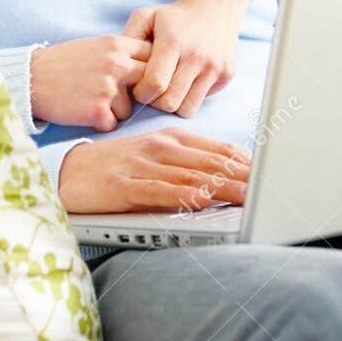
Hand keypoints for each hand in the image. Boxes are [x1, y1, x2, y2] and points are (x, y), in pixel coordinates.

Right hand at [30, 35, 152, 131]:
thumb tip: (151, 64)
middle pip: (149, 83)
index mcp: (117, 45)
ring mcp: (108, 89)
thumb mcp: (95, 46)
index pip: (153, 55)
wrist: (30, 79)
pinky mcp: (98, 111)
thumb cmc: (62, 63)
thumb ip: (122, 53)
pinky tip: (83, 112)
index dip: (148, 69)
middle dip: (138, 92)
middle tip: (116, 95)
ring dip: (115, 110)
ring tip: (90, 101)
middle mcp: (116, 65)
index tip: (138, 77)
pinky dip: (100, 123)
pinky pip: (112, 124)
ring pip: (129, 108)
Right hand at [57, 129, 251, 214]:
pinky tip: (201, 201)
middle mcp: (161, 148)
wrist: (69, 171)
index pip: (220, 150)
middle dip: (244, 179)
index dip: (248, 165)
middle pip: (212, 164)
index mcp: (172, 139)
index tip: (272, 178)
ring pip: (192, 177)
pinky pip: (160, 191)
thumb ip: (190, 166)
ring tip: (249, 199)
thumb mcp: (157, 159)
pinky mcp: (125, 186)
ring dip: (223, 189)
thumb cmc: (117, 167)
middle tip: (270, 191)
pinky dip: (183, 196)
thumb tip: (229, 181)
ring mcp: (143, 166)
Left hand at [124, 0, 252, 117]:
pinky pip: (202, 101)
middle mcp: (197, 56)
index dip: (141, 92)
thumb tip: (118, 68)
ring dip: (173, 104)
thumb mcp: (145, 16)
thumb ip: (127, 39)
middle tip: (152, 91)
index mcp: (173, 41)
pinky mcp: (226, 75)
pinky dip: (190, 98)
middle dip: (155, 102)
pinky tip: (184, 83)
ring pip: (187, 108)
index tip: (138, 86)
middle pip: (169, 102)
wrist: (215, 7)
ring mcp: (214, 67)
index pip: (154, 84)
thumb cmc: (173, 16)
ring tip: (167, 90)